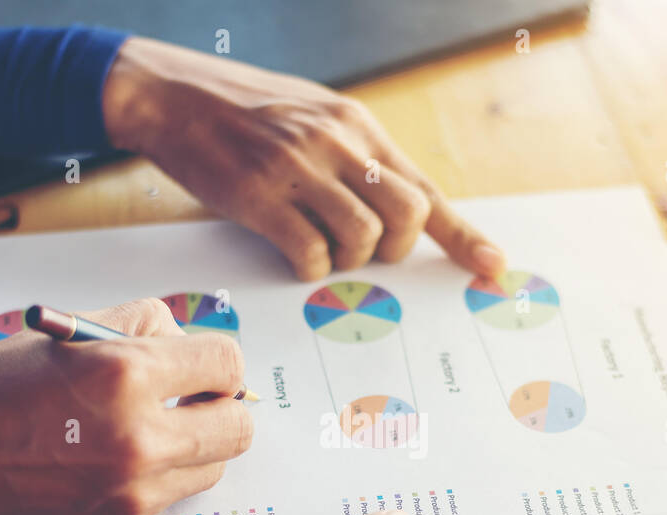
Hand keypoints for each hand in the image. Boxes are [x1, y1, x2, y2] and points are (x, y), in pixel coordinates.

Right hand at [0, 298, 252, 514]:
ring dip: (189, 450)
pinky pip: (165, 503)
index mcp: (126, 375)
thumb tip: (189, 340)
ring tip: (137, 436)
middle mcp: (138, 440)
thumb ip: (139, 326)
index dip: (215, 362)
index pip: (227, 366)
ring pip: (209, 471)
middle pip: (238, 428)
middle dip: (219, 409)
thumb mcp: (64, 334)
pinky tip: (101, 471)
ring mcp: (131, 495)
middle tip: (188, 404)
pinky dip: (149, 486)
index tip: (201, 368)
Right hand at [102, 37, 506, 280]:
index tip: (493, 268)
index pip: (426, 187)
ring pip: (364, 238)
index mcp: (358, 126)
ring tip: (319, 248)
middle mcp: (339, 143)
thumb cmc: (245, 114)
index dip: (464, 236)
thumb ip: (357, 158)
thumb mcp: (315, 119)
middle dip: (395, 250)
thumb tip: (396, 209)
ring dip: (348, 261)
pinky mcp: (261, 195)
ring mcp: (299, 168)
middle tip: (365, 252)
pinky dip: (309, 267)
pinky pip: (310, 251)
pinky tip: (292, 254)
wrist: (173, 94)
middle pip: (407, 215)